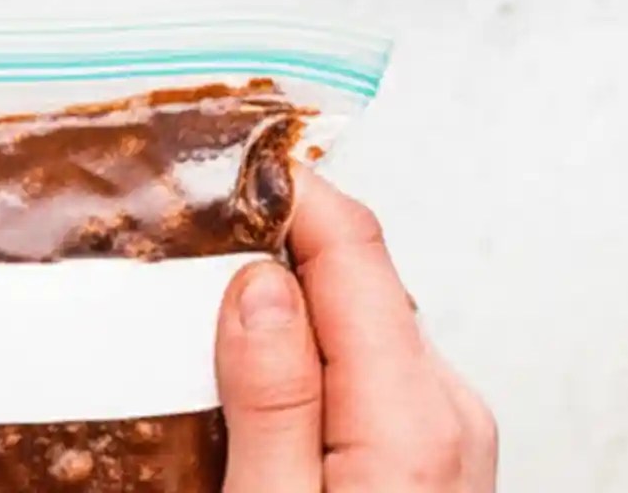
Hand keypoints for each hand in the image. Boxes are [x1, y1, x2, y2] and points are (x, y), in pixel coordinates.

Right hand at [215, 170, 497, 491]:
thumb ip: (272, 400)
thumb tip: (258, 288)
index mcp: (411, 417)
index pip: (352, 248)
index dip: (285, 196)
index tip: (219, 181)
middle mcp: (443, 409)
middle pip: (351, 276)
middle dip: (269, 257)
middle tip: (185, 265)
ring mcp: (441, 427)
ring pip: (351, 315)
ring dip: (283, 307)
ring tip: (206, 331)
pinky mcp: (424, 446)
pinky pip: (358, 361)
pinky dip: (305, 350)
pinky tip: (257, 381)